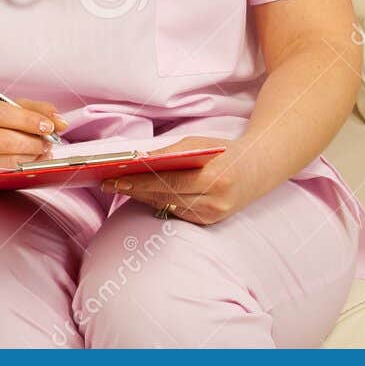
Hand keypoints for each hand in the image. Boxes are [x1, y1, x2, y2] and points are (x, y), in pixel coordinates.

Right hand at [0, 96, 66, 169]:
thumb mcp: (6, 107)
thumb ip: (34, 109)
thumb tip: (59, 121)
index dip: (27, 120)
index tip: (48, 126)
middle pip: (1, 140)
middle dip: (31, 142)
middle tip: (48, 141)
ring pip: (4, 161)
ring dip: (31, 157)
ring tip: (42, 150)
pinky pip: (5, 174)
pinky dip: (25, 168)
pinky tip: (33, 161)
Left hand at [98, 136, 264, 224]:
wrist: (256, 170)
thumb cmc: (222, 152)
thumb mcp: (198, 144)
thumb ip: (170, 153)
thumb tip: (137, 161)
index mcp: (214, 178)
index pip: (168, 182)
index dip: (139, 182)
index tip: (115, 178)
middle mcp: (214, 201)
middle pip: (164, 196)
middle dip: (134, 190)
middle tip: (108, 184)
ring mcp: (213, 214)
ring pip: (167, 206)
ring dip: (142, 197)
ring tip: (119, 188)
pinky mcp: (209, 221)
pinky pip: (176, 212)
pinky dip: (157, 202)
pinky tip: (141, 195)